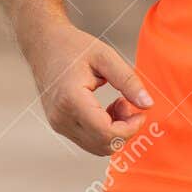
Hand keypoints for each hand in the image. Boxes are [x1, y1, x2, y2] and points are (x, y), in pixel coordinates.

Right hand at [25, 22, 153, 155]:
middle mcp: (61, 117)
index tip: (140, 111)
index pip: (107, 133)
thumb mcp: (106, 57)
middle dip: (125, 130)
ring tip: (118, 103)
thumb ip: (128, 81)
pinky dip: (103, 131)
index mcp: (71, 100)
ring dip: (114, 131)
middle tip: (128, 104)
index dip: (130, 128)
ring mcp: (58, 124)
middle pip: (103, 145)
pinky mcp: (59, 125)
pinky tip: (106, 110)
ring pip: (96, 147)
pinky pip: (88, 140)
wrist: (44, 44)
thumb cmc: (73, 46)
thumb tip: (148, 105)